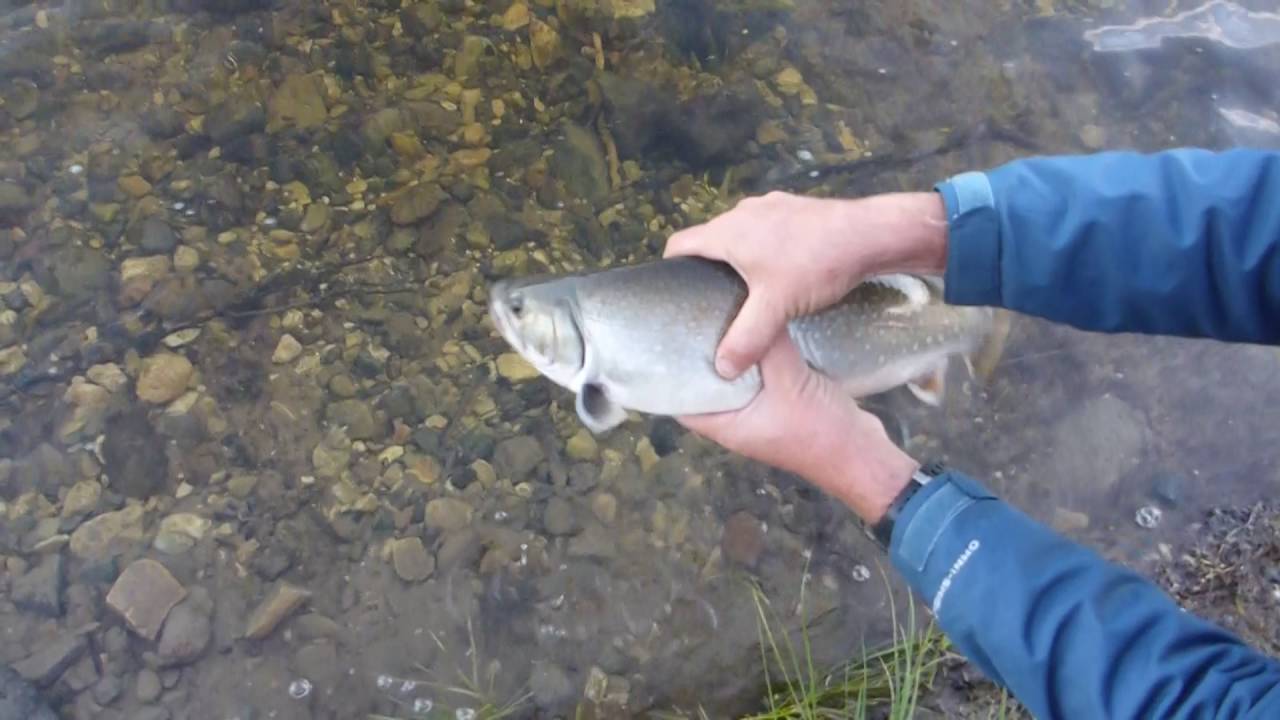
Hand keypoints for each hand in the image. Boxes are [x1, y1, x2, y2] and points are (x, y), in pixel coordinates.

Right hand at [663, 190, 948, 378]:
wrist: (871, 234)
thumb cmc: (817, 264)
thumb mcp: (777, 307)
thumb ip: (746, 339)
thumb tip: (722, 368)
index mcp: (728, 232)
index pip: (680, 245)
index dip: (671, 271)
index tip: (674, 296)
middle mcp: (743, 213)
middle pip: (710, 242)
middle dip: (707, 271)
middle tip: (711, 306)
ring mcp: (771, 207)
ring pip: (740, 237)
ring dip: (739, 261)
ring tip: (746, 295)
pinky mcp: (795, 210)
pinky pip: (767, 232)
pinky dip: (765, 251)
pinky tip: (782, 275)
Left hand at [676, 333, 918, 524]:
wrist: (863, 455)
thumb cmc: (819, 430)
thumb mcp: (789, 381)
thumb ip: (767, 346)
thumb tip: (749, 309)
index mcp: (725, 425)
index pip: (680, 402)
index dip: (667, 375)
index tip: (662, 339)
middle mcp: (736, 421)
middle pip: (706, 386)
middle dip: (699, 355)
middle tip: (690, 314)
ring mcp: (759, 413)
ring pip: (735, 380)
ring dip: (730, 354)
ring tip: (719, 312)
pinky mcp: (781, 405)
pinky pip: (760, 377)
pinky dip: (756, 357)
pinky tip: (757, 328)